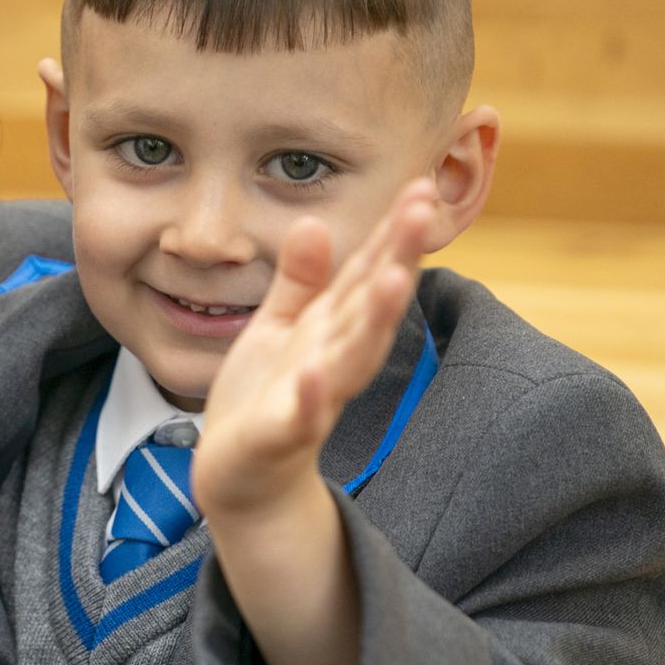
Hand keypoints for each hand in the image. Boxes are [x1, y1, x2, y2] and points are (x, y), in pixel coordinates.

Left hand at [194, 179, 436, 518]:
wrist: (241, 478)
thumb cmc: (263, 397)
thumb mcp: (280, 327)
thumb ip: (301, 281)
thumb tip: (314, 222)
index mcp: (331, 328)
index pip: (367, 272)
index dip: (392, 232)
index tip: (420, 185)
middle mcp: (333, 358)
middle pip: (371, 305)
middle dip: (397, 259)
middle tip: (423, 211)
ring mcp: (313, 398)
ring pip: (352, 356)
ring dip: (375, 320)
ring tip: (392, 280)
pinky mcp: (283, 436)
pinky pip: (300, 415)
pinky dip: (309, 395)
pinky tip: (314, 371)